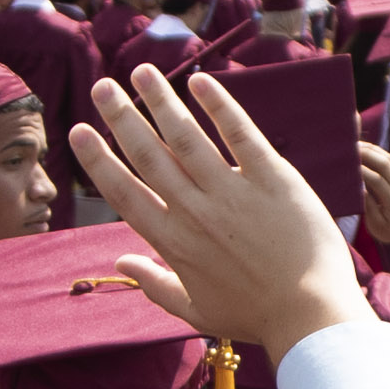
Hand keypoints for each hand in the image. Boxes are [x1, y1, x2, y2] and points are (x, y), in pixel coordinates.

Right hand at [74, 66, 370, 358]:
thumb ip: (154, 285)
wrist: (311, 315)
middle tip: (102, 88)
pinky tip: (199, 81)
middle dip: (121, 118)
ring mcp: (233, 193)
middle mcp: (196, 213)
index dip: (98, 160)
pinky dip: (219, 105)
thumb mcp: (196, 310)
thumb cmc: (255, 315)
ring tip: (142, 73)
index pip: (125, 193)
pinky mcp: (272, 179)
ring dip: (160, 101)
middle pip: (149, 156)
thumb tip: (120, 262)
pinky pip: (240, 134)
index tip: (79, 131)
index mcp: (174, 243)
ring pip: (187, 137)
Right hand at [353, 137, 389, 247]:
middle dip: (366, 153)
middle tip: (350, 147)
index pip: (376, 180)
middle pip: (383, 163)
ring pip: (388, 159)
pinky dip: (378, 153)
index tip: (347, 164)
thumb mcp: (376, 225)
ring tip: (356, 145)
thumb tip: (358, 188)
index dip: (361, 170)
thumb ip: (367, 206)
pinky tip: (367, 149)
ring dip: (372, 149)